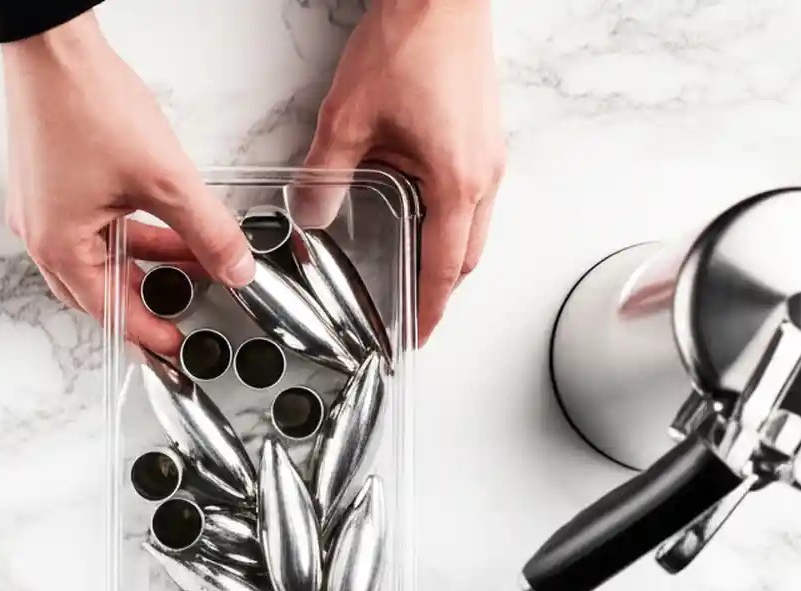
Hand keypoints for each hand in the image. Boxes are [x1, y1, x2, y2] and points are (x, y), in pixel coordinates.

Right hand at [1, 12, 254, 355]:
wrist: (54, 46)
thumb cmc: (85, 104)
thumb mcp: (164, 179)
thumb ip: (208, 230)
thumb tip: (236, 267)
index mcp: (58, 245)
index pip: (110, 312)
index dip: (150, 333)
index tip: (178, 349)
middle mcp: (41, 232)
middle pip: (101, 289)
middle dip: (147, 302)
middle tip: (182, 318)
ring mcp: (43, 206)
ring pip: (103, 254)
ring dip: (148, 261)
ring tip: (194, 263)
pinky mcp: (53, 182)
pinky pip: (97, 226)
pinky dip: (133, 232)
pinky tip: (169, 225)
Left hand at [304, 0, 504, 344]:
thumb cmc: (409, 45)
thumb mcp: (348, 120)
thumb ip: (326, 177)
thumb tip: (311, 214)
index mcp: (458, 184)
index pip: (446, 269)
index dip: (430, 310)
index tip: (416, 335)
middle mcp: (484, 174)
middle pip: (469, 254)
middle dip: (442, 286)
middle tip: (413, 307)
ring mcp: (490, 152)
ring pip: (475, 224)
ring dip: (447, 247)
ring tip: (412, 261)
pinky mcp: (484, 132)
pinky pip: (473, 191)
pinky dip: (450, 213)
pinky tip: (418, 201)